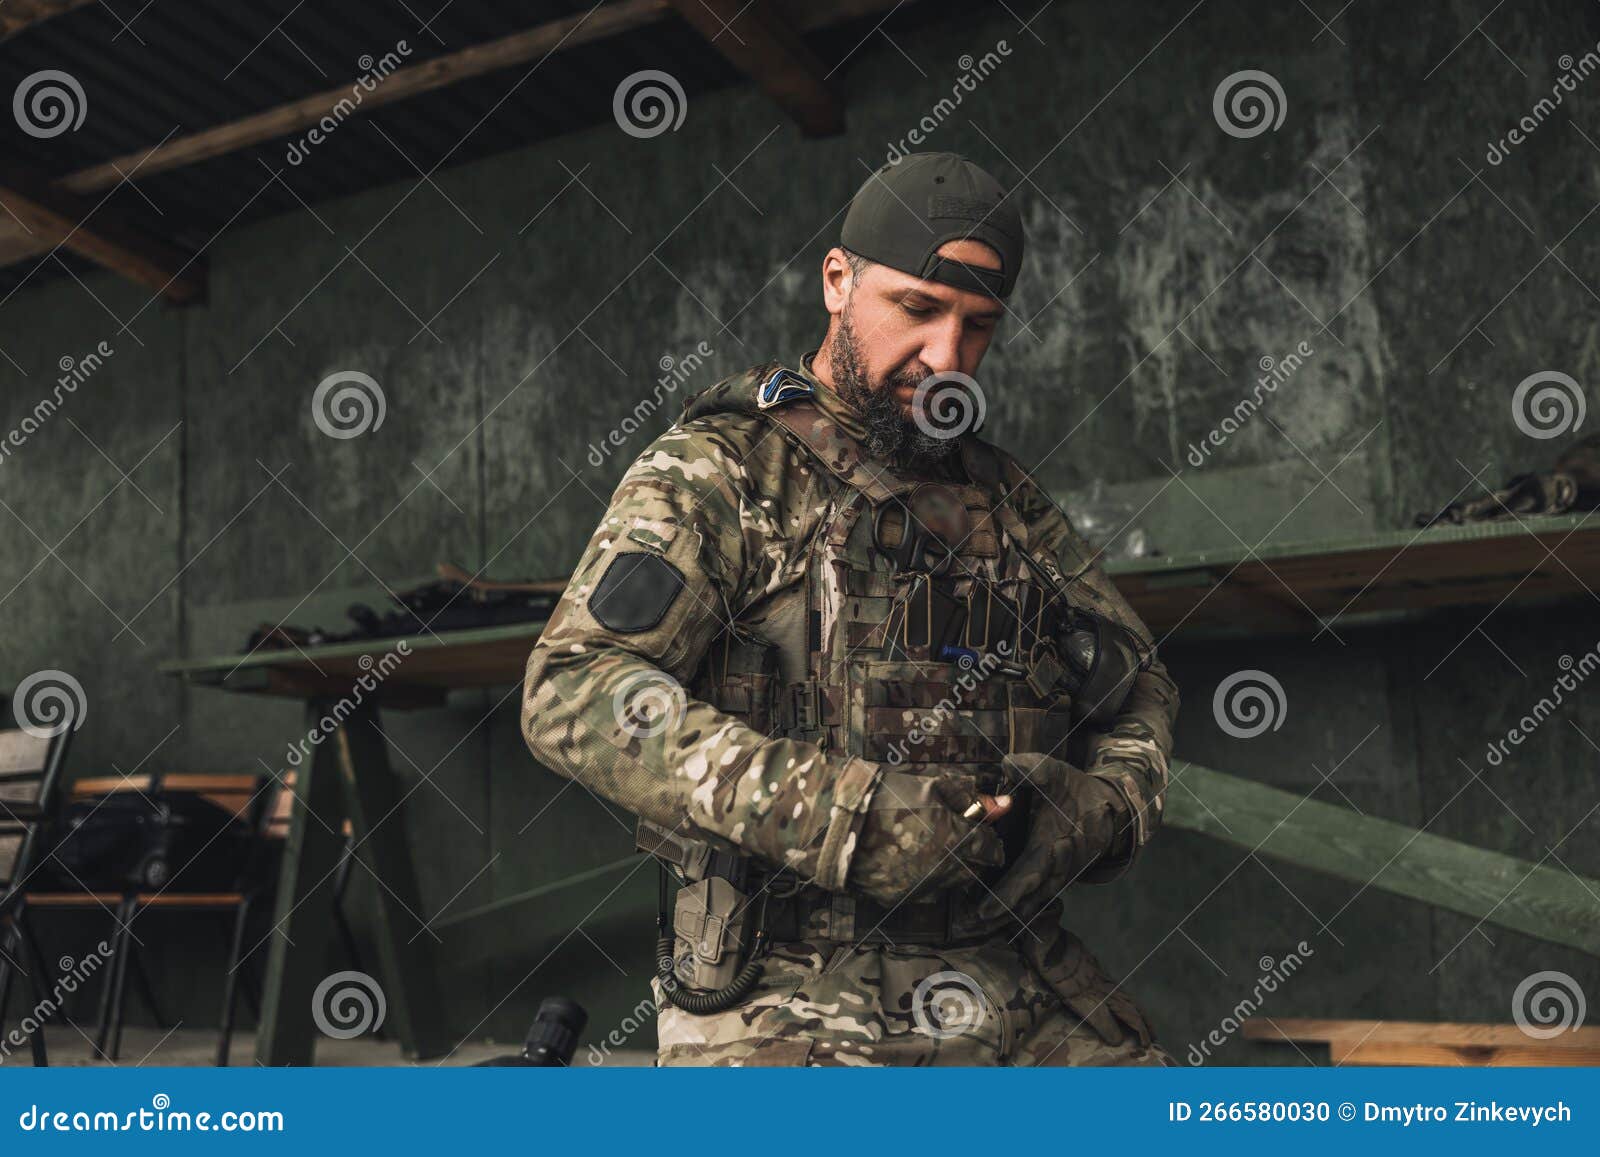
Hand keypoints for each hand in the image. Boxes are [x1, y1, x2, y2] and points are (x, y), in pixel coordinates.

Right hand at [848, 771, 1006, 906]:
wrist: (839, 822)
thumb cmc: (886, 796)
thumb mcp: (931, 787)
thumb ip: (970, 798)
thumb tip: (1005, 803)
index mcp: (957, 840)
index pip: (992, 849)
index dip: (987, 837)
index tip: (978, 828)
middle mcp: (945, 870)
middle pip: (974, 870)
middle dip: (970, 854)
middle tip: (953, 836)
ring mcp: (922, 888)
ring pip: (951, 883)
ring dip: (949, 868)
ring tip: (927, 845)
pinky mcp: (901, 898)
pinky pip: (924, 891)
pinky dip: (923, 878)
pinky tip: (908, 859)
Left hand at [970, 753, 1129, 924]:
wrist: (1107, 809)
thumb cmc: (1074, 789)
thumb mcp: (1055, 772)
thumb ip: (1032, 769)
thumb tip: (1007, 765)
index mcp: (1053, 843)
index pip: (1029, 873)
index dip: (1009, 893)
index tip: (987, 909)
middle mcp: (1056, 867)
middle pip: (1028, 896)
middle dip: (1003, 911)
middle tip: (976, 923)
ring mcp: (1057, 876)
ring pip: (1033, 902)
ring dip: (1009, 915)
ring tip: (981, 926)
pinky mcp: (1055, 877)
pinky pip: (1037, 898)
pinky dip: (1020, 908)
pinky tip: (998, 919)